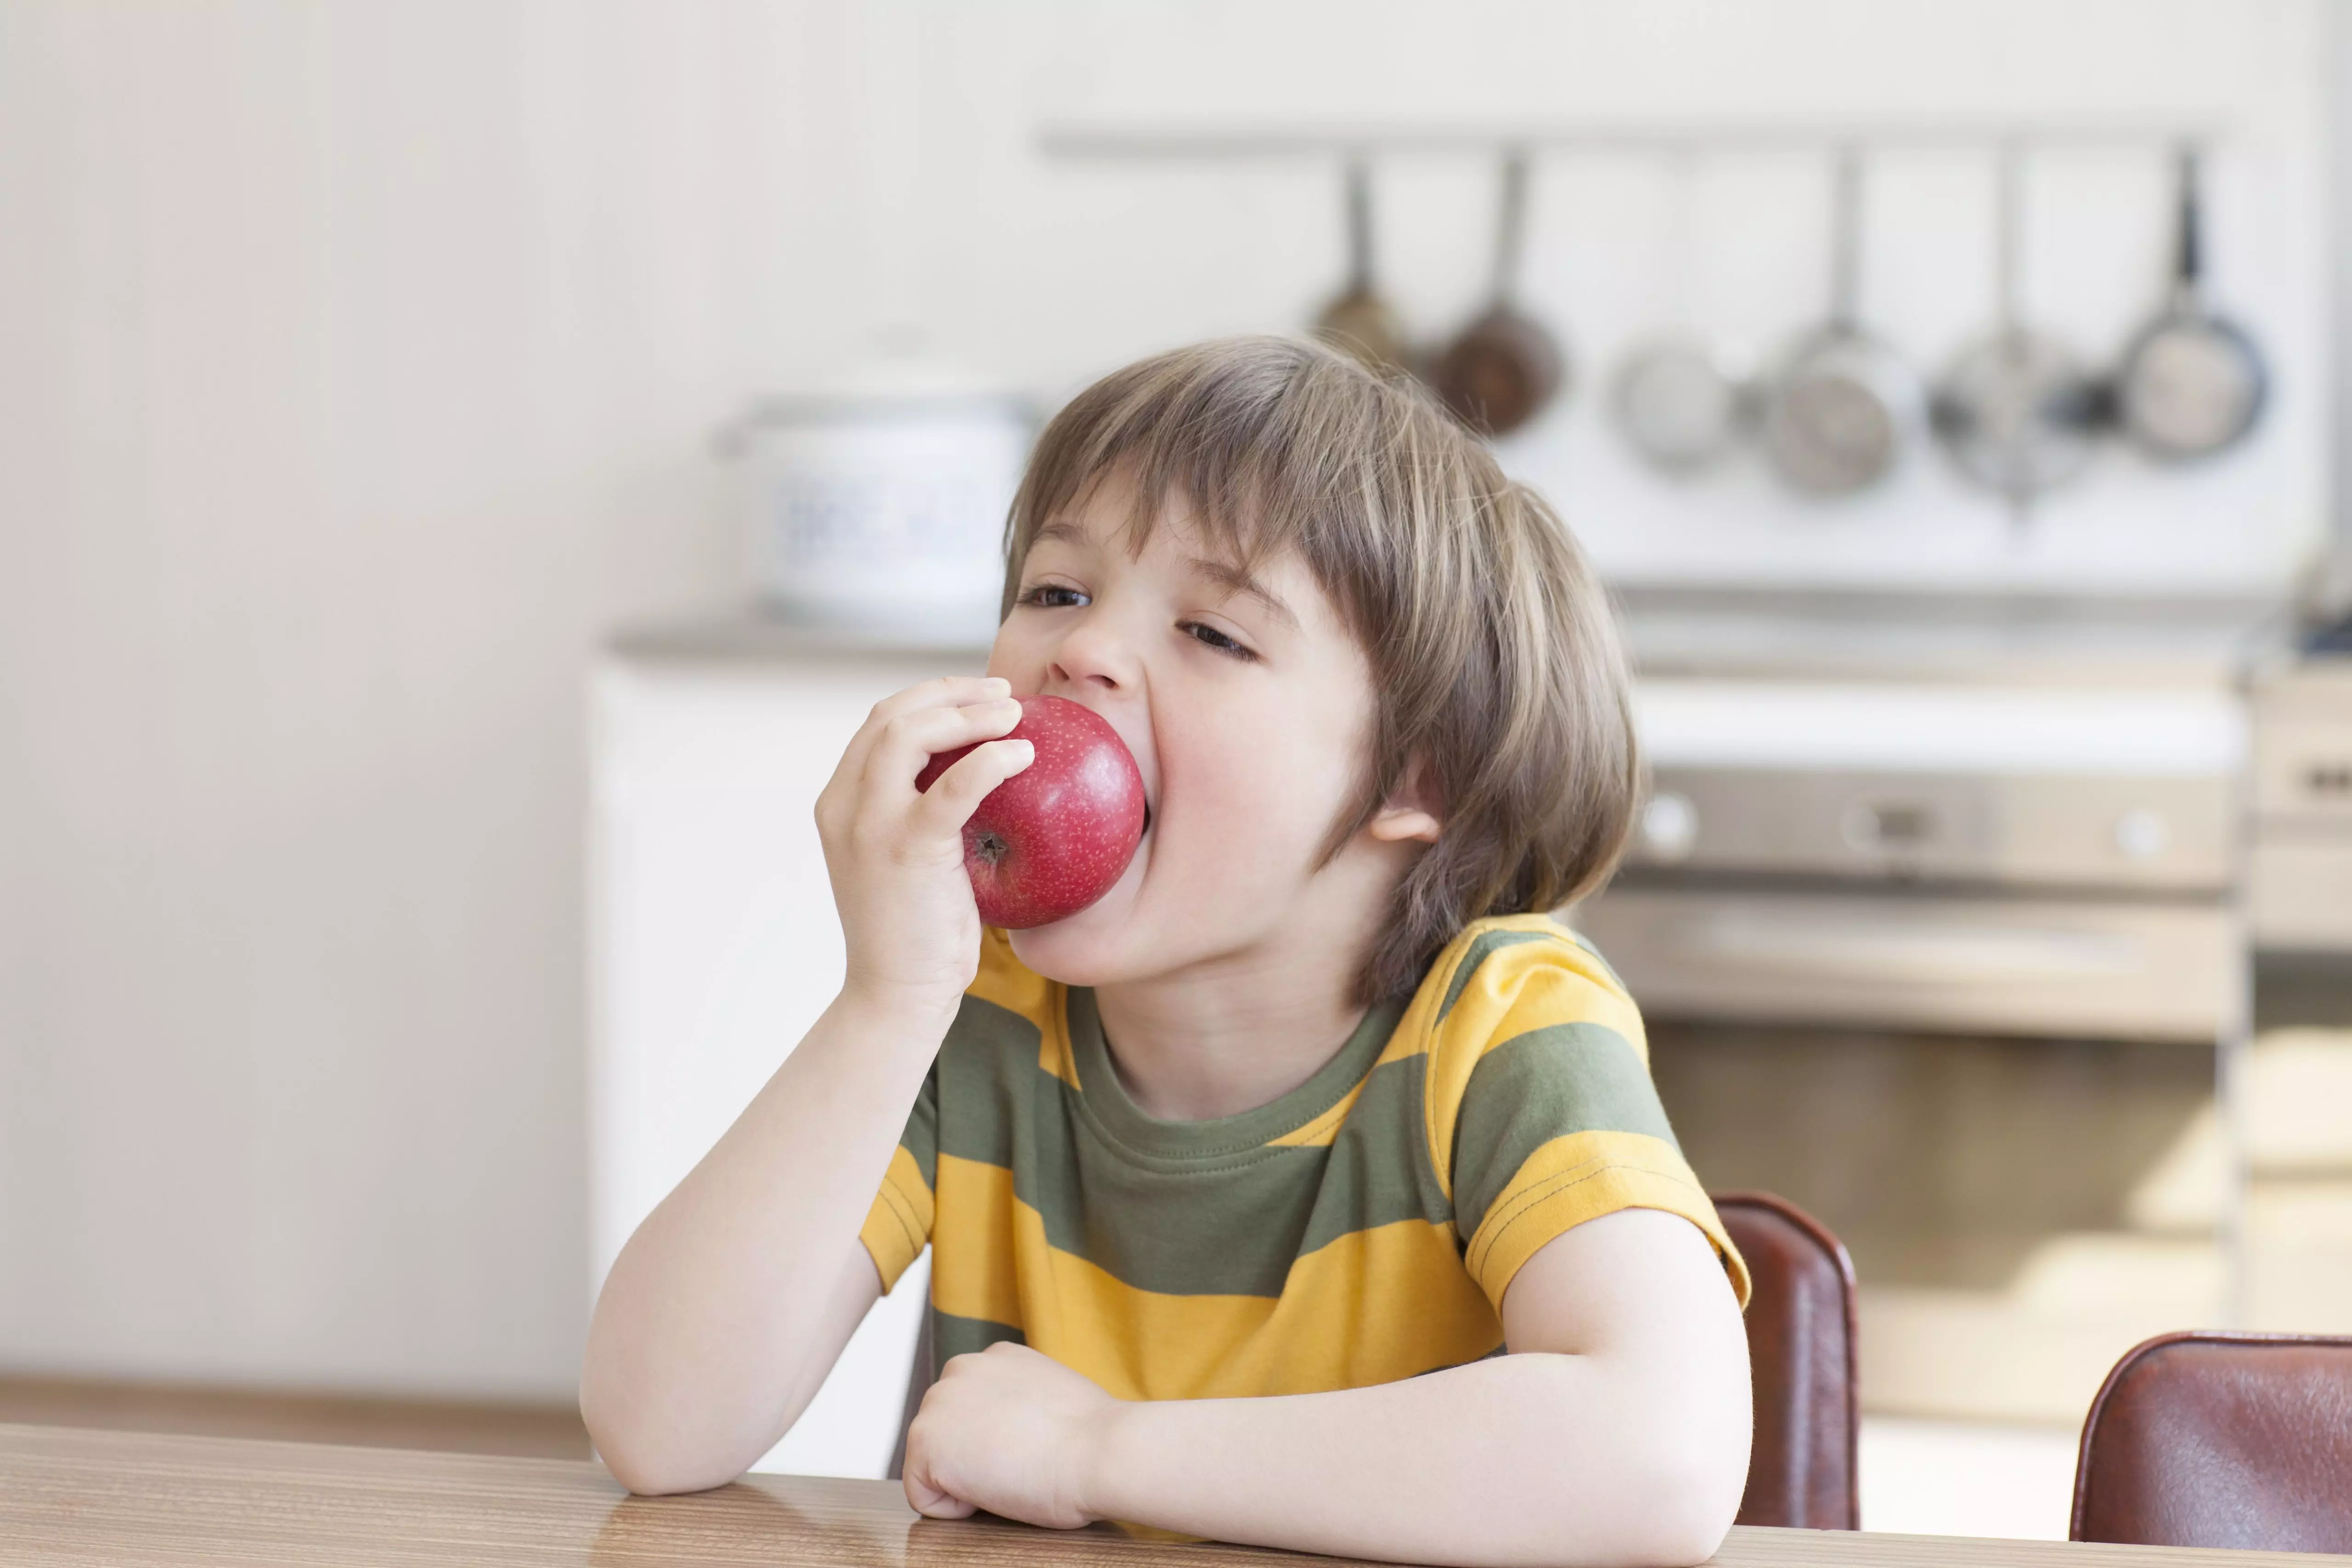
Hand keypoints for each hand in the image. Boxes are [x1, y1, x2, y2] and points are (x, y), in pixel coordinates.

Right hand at [815, 676, 1030, 1016]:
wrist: (896, 992)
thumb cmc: (916, 931)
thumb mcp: (905, 857)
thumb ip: (921, 812)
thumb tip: (978, 774)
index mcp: (840, 802)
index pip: (880, 722)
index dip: (931, 696)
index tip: (979, 696)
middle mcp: (844, 805)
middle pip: (891, 713)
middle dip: (952, 692)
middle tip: (1005, 694)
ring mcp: (869, 824)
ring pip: (909, 732)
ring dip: (968, 714)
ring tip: (1014, 715)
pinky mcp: (905, 848)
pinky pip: (953, 785)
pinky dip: (990, 759)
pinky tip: (1023, 754)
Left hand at [901, 1342, 1119, 1528]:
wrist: (1099, 1451)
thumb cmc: (1092, 1438)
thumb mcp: (1053, 1398)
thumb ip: (1020, 1402)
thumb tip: (1013, 1431)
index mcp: (996, 1357)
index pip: (972, 1410)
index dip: (996, 1443)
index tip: (1029, 1450)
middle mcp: (961, 1368)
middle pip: (947, 1433)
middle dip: (973, 1457)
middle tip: (1019, 1467)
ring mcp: (938, 1402)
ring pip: (932, 1462)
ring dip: (963, 1480)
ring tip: (1008, 1476)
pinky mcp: (925, 1440)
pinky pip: (923, 1496)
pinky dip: (953, 1509)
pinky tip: (993, 1492)